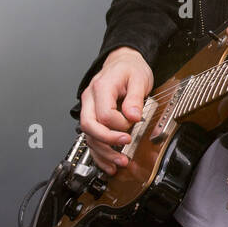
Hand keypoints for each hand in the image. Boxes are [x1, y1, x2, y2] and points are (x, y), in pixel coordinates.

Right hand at [79, 46, 153, 175]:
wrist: (123, 62)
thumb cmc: (130, 69)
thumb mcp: (139, 78)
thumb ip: (135, 98)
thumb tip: (133, 116)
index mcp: (101, 87)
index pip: (104, 114)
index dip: (120, 124)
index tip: (133, 124)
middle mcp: (90, 99)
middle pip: (89, 126)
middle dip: (106, 141)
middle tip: (124, 145)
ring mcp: (88, 109)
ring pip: (88, 135)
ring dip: (104, 152)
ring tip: (121, 161)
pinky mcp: (92, 117)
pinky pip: (90, 138)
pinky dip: (99, 153)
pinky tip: (109, 164)